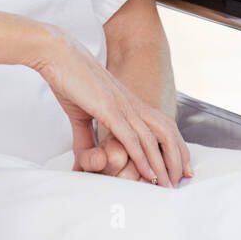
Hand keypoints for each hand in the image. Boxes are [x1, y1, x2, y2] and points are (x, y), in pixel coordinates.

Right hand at [33, 30, 192, 186]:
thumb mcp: (80, 113)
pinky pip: (131, 137)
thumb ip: (85, 136)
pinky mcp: (108, 109)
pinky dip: (142, 157)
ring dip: (162, 164)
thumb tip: (85, 156)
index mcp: (128, 102)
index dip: (174, 145)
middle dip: (177, 156)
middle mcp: (131, 104)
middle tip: (183, 179)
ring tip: (169, 185)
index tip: (179, 165)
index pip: (161, 125)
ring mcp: (122, 106)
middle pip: (166, 132)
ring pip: (151, 140)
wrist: (57, 54)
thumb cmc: (68, 79)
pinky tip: (148, 173)